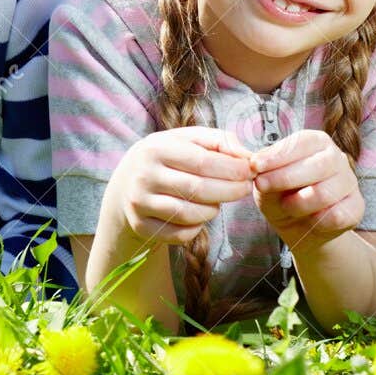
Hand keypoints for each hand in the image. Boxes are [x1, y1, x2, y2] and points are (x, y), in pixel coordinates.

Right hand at [99, 126, 256, 247]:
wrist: (126, 183)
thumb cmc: (167, 158)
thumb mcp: (187, 139)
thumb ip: (219, 141)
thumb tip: (248, 157)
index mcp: (155, 148)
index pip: (202, 161)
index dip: (232, 169)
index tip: (249, 171)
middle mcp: (144, 176)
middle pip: (198, 189)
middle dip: (230, 191)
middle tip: (244, 188)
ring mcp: (139, 203)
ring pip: (190, 215)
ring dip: (213, 210)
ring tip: (218, 200)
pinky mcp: (141, 226)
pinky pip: (180, 235)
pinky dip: (197, 228)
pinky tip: (199, 216)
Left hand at [250, 130, 363, 253]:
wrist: (297, 226)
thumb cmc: (279, 194)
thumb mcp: (265, 179)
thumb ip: (263, 169)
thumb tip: (255, 162)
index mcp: (316, 142)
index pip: (302, 142)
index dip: (278, 154)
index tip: (255, 166)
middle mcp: (337, 158)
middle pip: (317, 166)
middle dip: (285, 177)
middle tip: (262, 186)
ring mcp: (349, 182)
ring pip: (325, 193)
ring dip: (298, 203)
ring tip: (286, 206)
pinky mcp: (356, 207)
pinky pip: (336, 216)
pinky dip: (315, 221)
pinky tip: (306, 219)